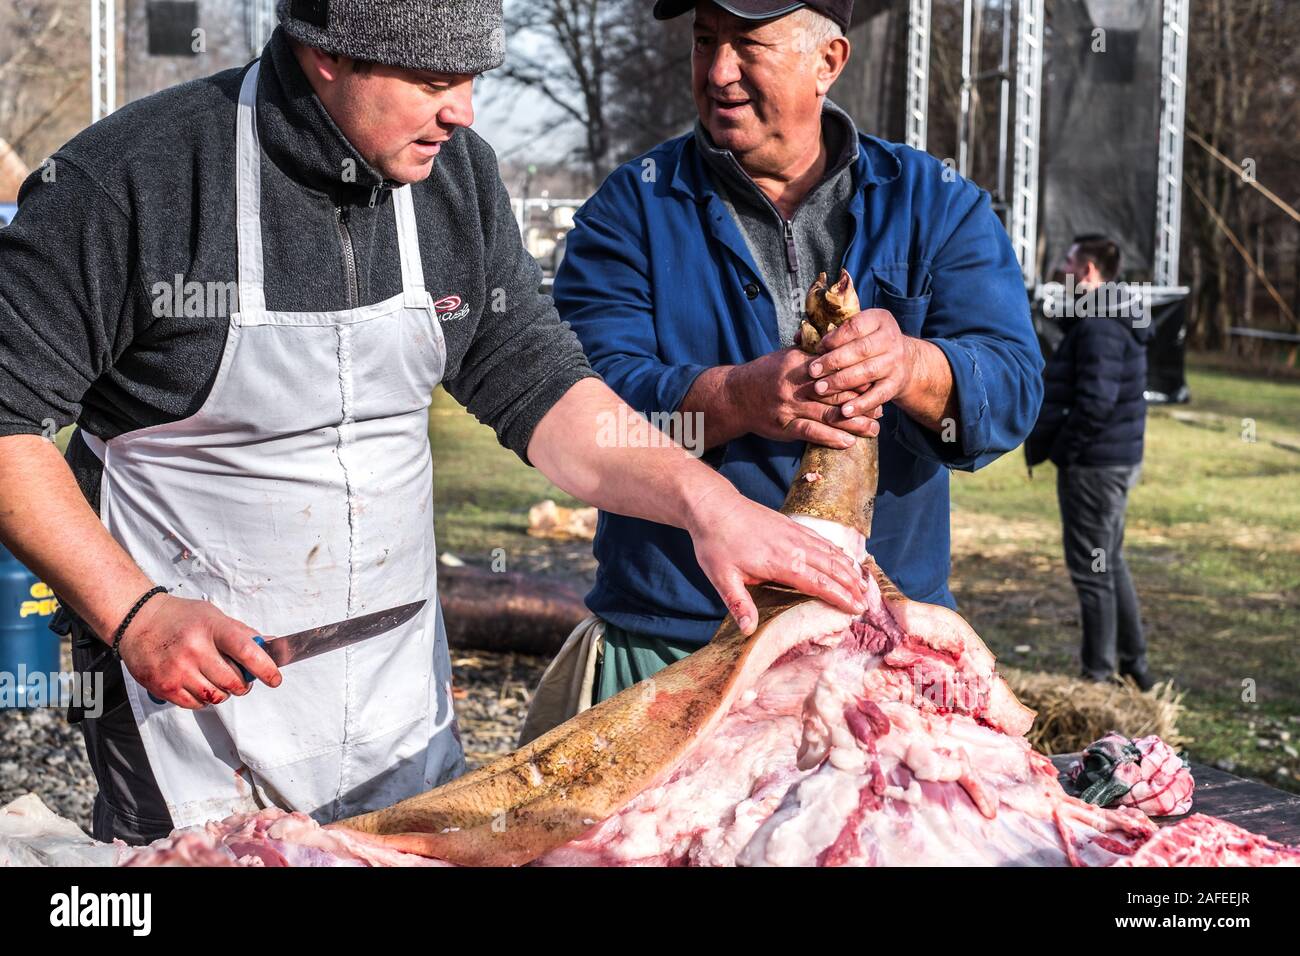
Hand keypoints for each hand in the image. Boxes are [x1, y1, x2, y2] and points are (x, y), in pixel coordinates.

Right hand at [117, 594, 281, 708]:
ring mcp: (178, 669)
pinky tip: (198, 684)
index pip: (246, 651)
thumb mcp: (214, 616)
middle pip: (233, 681)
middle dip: (243, 684)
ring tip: (215, 679)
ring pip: (217, 697)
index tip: (275, 678)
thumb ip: (242, 633)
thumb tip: (270, 644)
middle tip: (240, 678)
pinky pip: (196, 704)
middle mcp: (195, 649)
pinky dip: (204, 699)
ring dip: (223, 693)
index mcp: (212, 628)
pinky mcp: (164, 686)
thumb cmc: (180, 618)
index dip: (265, 668)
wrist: (137, 621)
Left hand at [685, 487, 866, 634]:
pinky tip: (843, 556)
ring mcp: (794, 533)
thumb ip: (739, 603)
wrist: (713, 507)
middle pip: (832, 567)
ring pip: (830, 552)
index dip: (840, 597)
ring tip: (863, 583)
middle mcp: (794, 547)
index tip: (855, 609)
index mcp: (782, 563)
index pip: (819, 583)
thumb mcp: (722, 577)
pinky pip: (821, 539)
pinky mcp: (791, 525)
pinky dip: (837, 550)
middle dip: (852, 585)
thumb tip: (748, 630)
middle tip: (867, 601)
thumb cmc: (716, 543)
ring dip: (849, 567)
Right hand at [728, 348, 881, 448]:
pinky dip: (831, 438)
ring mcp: (788, 407)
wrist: (734, 396)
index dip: (857, 376)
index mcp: (797, 363)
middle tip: (882, 408)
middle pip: (835, 393)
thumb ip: (811, 352)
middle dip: (861, 402)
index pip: (834, 368)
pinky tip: (848, 442)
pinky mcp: (783, 426)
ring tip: (874, 429)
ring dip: (853, 424)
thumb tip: (838, 342)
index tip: (875, 382)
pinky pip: (811, 432)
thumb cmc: (764, 374)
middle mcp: (794, 385)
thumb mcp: (785, 356)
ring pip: (827, 415)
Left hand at [808, 308, 919, 417]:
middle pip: (860, 350)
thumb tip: (798, 337)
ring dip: (841, 382)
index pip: (855, 326)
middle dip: (833, 361)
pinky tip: (844, 411)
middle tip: (812, 372)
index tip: (817, 348)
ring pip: (867, 372)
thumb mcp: (856, 332)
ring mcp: (895, 362)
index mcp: (878, 319)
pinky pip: (878, 395)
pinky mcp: (896, 384)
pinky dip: (861, 404)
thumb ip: (830, 333)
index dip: (834, 338)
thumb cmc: (867, 344)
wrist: (904, 361)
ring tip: (820, 389)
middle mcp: (890, 339)